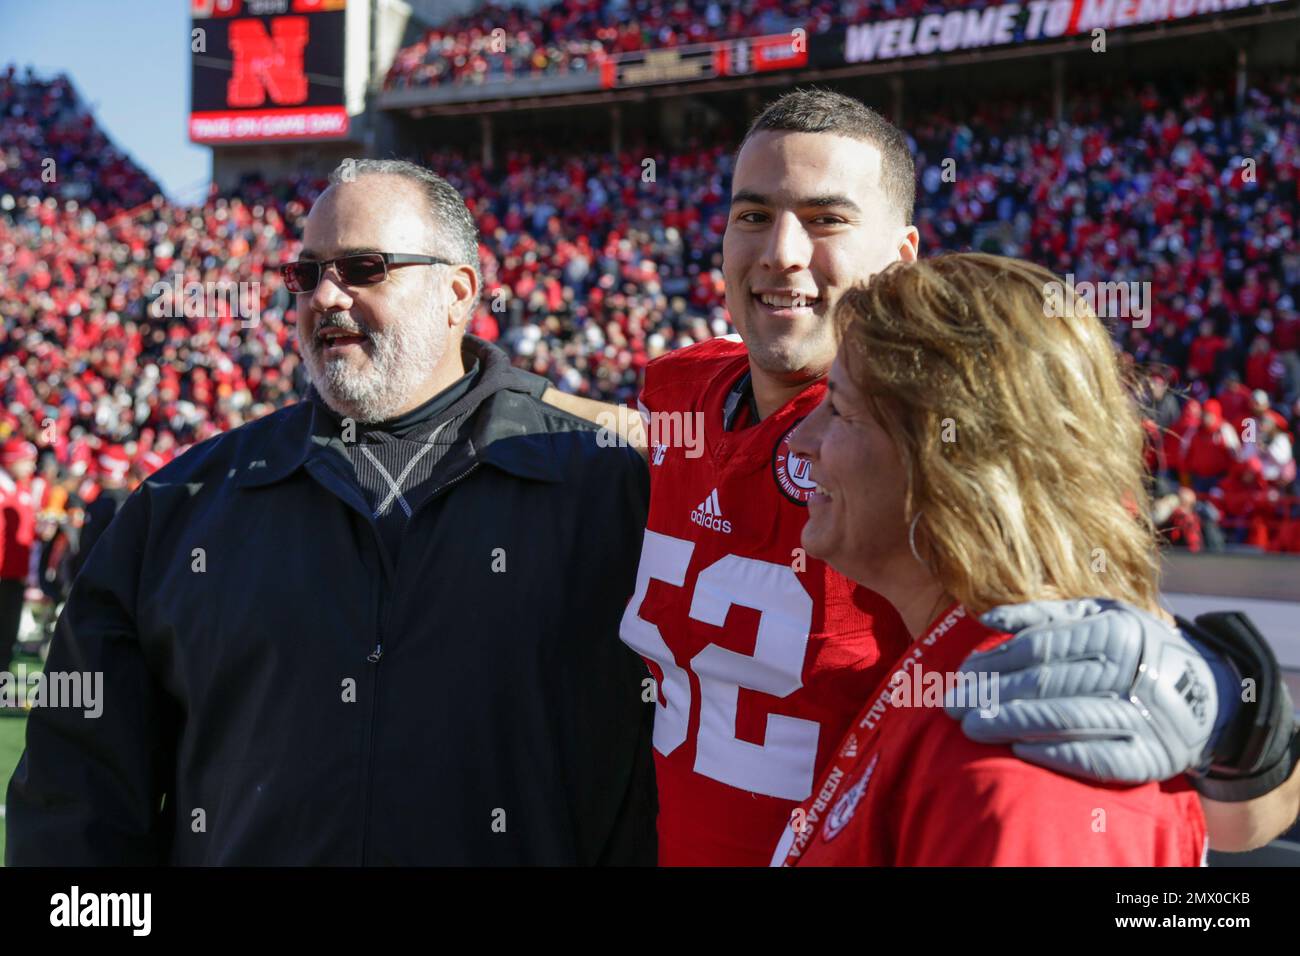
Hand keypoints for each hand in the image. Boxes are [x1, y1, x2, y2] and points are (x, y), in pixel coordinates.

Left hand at [946, 598, 1217, 783]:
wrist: (1210, 696)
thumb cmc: (1136, 649)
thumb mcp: (1101, 616)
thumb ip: (1045, 614)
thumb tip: (987, 618)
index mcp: (1114, 632)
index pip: (1039, 649)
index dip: (993, 662)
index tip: (960, 675)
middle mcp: (1129, 671)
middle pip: (1044, 683)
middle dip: (991, 695)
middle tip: (952, 706)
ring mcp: (1142, 716)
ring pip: (1065, 719)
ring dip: (1012, 724)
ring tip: (971, 728)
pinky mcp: (1151, 758)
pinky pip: (1096, 759)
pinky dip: (1056, 754)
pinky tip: (1019, 751)